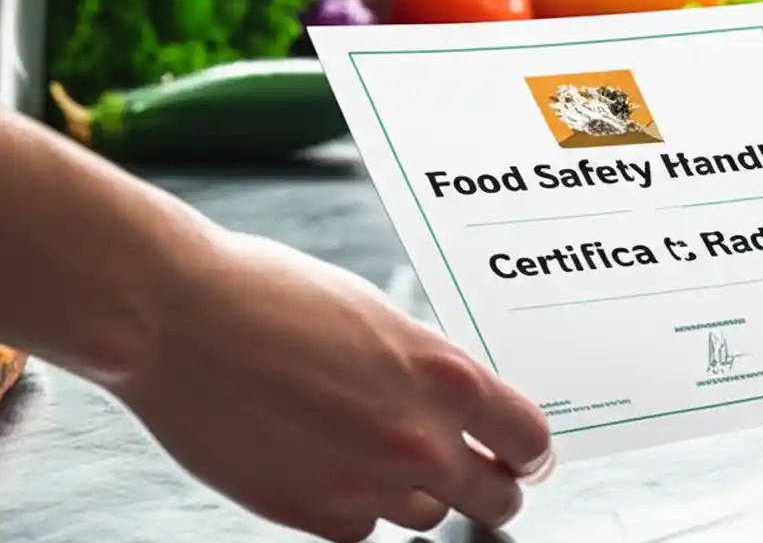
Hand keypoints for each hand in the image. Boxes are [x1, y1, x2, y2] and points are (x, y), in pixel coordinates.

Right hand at [113, 231, 551, 542]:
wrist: (178, 318)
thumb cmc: (272, 297)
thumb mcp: (381, 318)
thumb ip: (429, 370)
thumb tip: (457, 405)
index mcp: (447, 376)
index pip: (529, 438)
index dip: (530, 451)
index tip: (524, 456)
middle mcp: (420, 439)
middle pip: (495, 498)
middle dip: (492, 489)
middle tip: (480, 479)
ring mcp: (368, 484)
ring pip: (427, 516)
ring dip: (416, 495)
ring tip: (374, 452)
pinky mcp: (314, 515)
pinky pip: (364, 530)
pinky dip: (355, 507)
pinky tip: (327, 465)